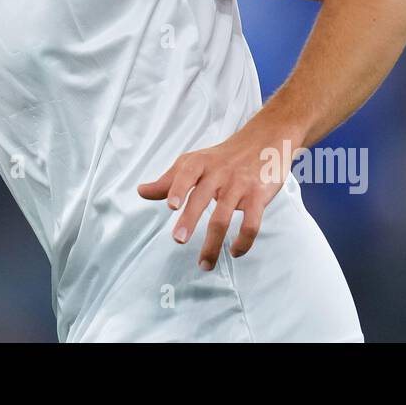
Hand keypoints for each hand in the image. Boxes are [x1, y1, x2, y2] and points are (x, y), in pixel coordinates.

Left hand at [138, 117, 297, 270]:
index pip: (186, 173)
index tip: (171, 206)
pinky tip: (235, 251)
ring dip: (213, 243)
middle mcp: (219, 173)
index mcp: (200, 163)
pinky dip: (243, 241)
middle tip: (178, 240)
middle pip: (202, 197)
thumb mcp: (194, 162)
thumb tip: (141, 191)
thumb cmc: (222, 157)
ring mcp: (239, 185)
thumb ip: (168, 180)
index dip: (178, 188)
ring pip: (224, 216)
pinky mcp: (259, 197)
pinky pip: (252, 223)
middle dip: (190, 219)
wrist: (264, 141)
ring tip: (204, 263)